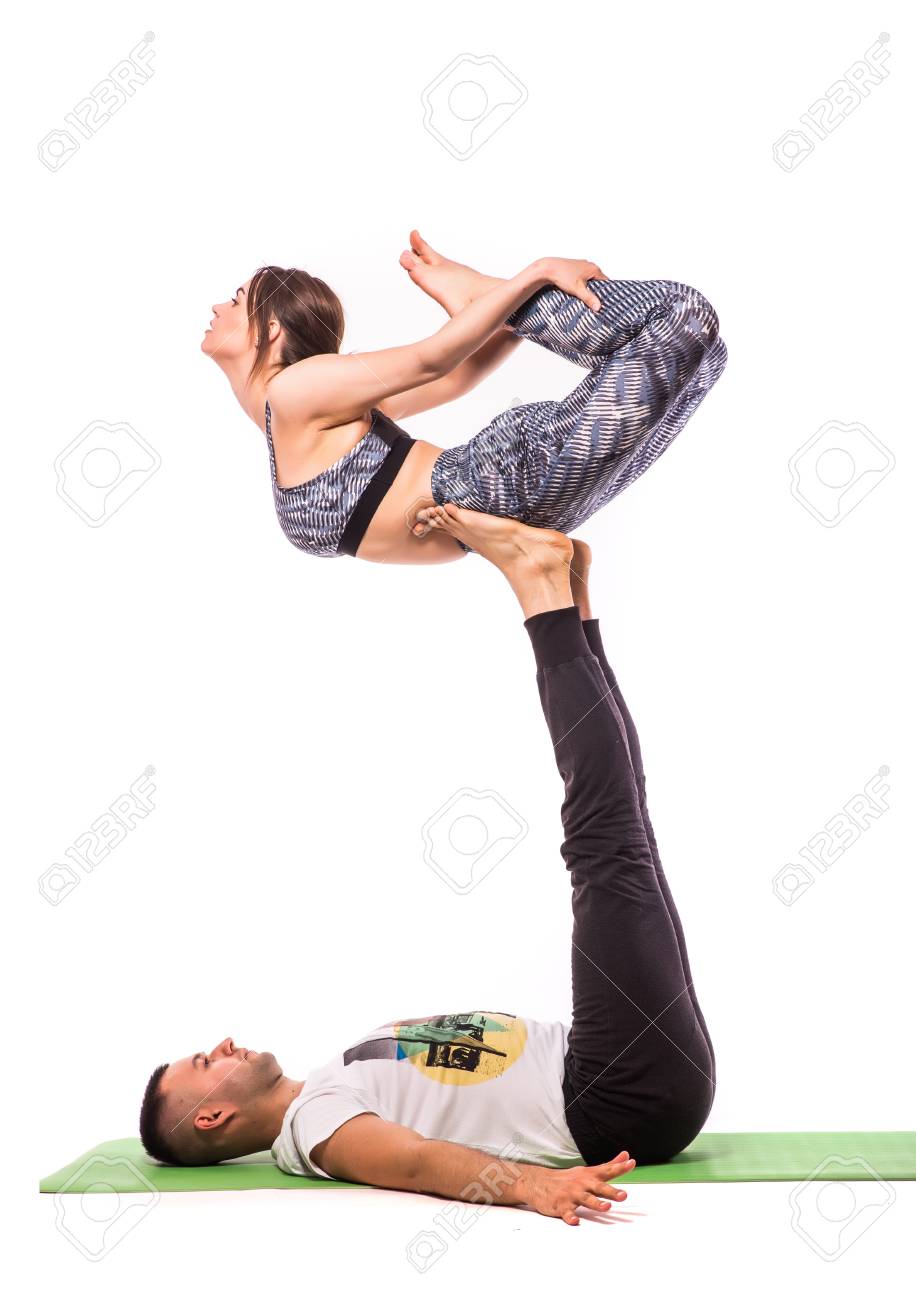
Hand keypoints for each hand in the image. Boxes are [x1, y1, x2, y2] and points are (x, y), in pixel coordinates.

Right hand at [516, 1151, 635, 1224]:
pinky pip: (567, 1213)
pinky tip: (575, 1221)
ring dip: (596, 1203)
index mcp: (590, 1176)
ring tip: (606, 1207)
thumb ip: (609, 1166)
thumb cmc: (569, 1178)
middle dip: (611, 1191)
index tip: (631, 1163)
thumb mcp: (589, 1171)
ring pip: (585, 1200)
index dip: (619, 1167)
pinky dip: (570, 1217)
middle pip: (599, 1187)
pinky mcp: (561, 1206)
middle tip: (623, 1195)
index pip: (607, 1170)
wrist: (539, 1183)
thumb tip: (626, 1156)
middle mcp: (582, 1184)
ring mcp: (571, 1195)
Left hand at [535, 257, 609, 310]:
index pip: (606, 282)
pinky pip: (582, 278)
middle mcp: (589, 265)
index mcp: (594, 269)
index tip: (604, 301)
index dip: (605, 292)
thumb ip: (589, 298)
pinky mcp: (574, 268)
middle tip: (594, 302)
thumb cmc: (562, 276)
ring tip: (585, 297)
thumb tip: (598, 307)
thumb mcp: (578, 289)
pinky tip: (577, 291)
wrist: (547, 268)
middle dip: (596, 291)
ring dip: (588, 288)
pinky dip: (581, 284)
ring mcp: (582, 265)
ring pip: (589, 280)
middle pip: (598, 281)